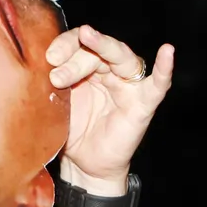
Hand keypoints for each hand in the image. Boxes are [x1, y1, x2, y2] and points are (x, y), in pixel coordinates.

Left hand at [48, 24, 173, 184]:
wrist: (84, 166)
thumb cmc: (72, 132)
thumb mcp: (56, 102)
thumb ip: (52, 82)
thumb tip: (39, 64)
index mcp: (88, 67)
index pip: (79, 43)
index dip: (65, 44)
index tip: (48, 58)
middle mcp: (110, 72)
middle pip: (97, 50)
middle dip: (75, 57)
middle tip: (57, 75)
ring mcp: (128, 86)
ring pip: (121, 57)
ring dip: (101, 48)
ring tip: (87, 40)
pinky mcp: (143, 105)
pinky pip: (157, 86)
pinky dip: (163, 69)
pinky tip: (167, 52)